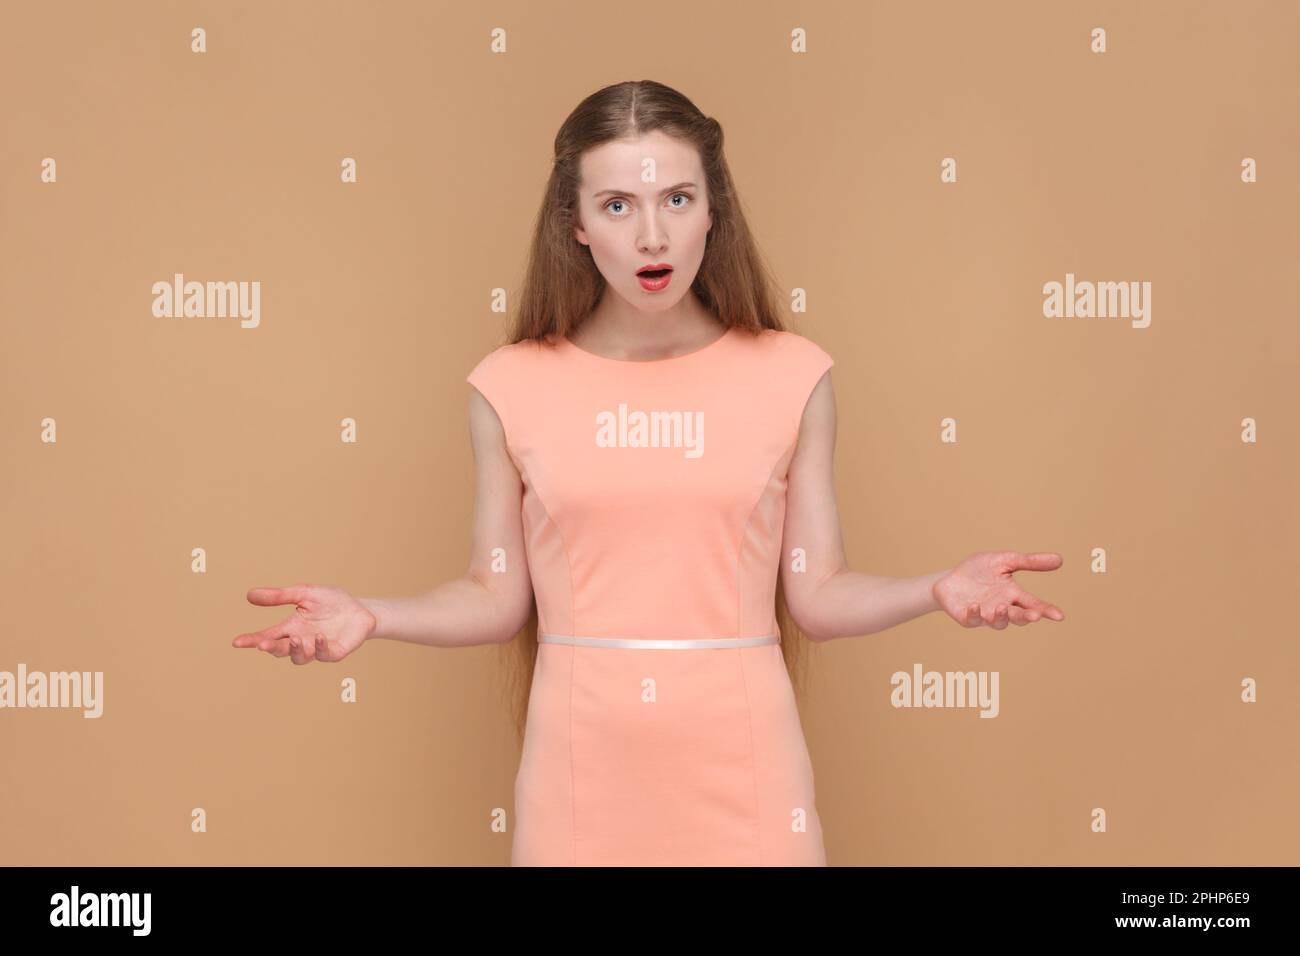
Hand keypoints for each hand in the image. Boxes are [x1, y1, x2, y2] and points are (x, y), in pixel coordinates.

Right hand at [232, 583, 375, 663]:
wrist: (361, 608)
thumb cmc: (332, 601)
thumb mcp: (304, 593)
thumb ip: (279, 596)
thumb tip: (249, 595)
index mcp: (291, 627)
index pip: (267, 636)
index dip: (252, 640)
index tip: (237, 642)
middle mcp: (301, 641)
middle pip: (280, 650)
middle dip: (271, 647)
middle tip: (263, 644)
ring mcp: (316, 649)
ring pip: (299, 657)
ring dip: (294, 649)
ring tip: (294, 638)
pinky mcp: (334, 653)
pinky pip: (323, 654)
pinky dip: (319, 647)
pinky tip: (319, 637)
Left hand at [932, 551, 1064, 629]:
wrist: (950, 578)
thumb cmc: (979, 570)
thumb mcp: (1005, 561)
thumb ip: (1029, 562)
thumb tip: (1060, 559)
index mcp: (1014, 595)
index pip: (1034, 604)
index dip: (1046, 610)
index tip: (1059, 616)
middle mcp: (1002, 607)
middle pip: (1018, 617)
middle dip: (1026, 617)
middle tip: (1035, 615)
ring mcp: (985, 615)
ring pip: (998, 622)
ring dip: (1001, 616)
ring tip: (1002, 607)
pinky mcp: (967, 618)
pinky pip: (973, 619)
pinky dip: (975, 614)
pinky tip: (975, 605)